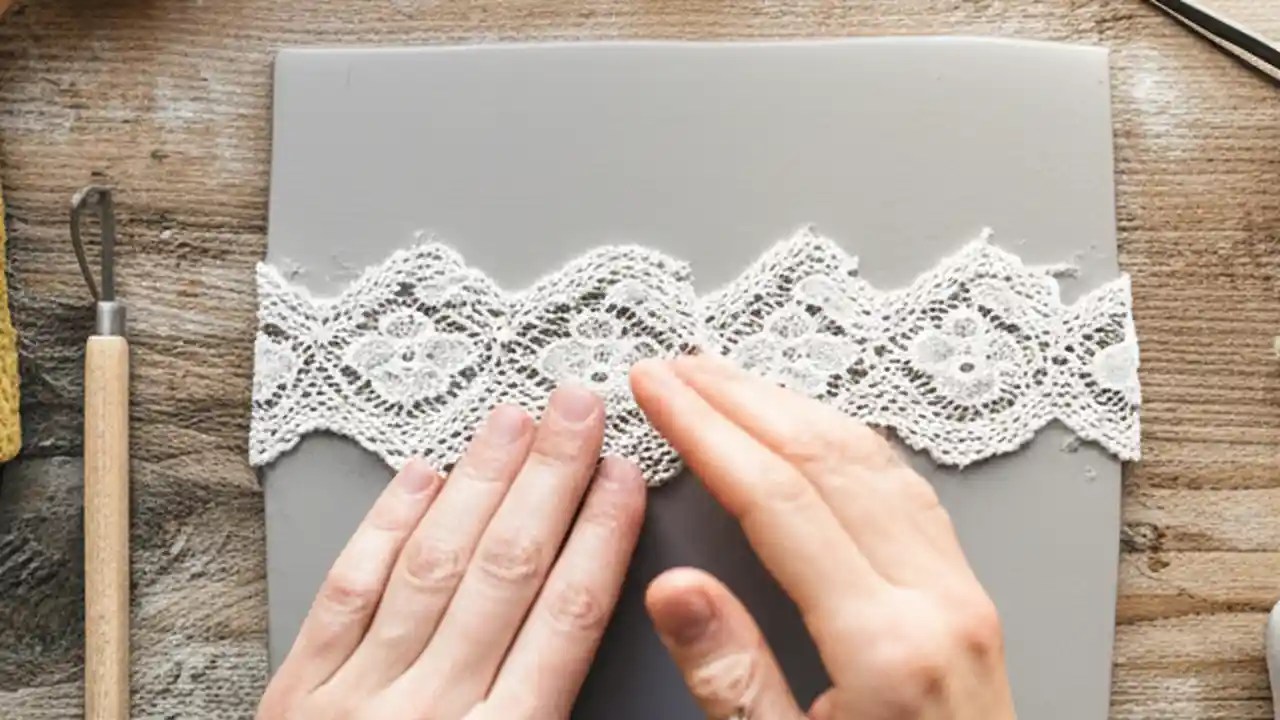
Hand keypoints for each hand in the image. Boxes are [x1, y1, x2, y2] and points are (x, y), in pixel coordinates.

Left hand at [257, 387, 646, 719]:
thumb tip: (597, 635)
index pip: (569, 618)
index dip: (602, 536)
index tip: (625, 477)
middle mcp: (432, 712)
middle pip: (506, 570)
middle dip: (550, 480)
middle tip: (579, 409)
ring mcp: (357, 697)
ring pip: (432, 564)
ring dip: (478, 482)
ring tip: (513, 420)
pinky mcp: (298, 693)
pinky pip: (348, 590)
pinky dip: (385, 526)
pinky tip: (417, 475)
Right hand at [630, 355, 1016, 718]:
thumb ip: (731, 677)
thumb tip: (675, 590)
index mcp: (887, 645)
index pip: (778, 497)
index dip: (707, 430)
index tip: (658, 390)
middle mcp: (937, 602)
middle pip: (827, 457)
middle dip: (742, 398)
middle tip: (678, 367)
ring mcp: (963, 594)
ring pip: (873, 459)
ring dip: (793, 407)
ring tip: (731, 381)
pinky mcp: (970, 600)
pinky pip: (905, 488)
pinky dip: (845, 441)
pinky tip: (814, 431)